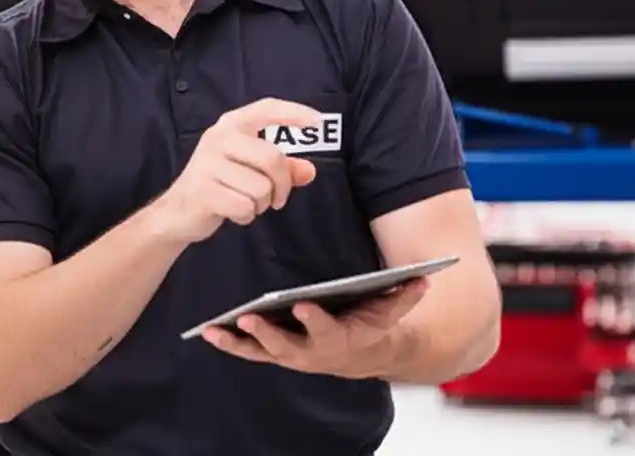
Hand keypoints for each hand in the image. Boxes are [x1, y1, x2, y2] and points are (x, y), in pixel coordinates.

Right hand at [157, 98, 322, 243]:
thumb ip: (283, 169)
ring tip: (245, 202)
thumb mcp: (251, 171)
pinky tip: (232, 212)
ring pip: (261, 187)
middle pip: (273, 158)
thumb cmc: (219, 185)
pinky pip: (245, 207)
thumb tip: (310, 171)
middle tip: (276, 199)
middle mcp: (218, 138)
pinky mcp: (202, 190)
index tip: (318, 122)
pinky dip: (245, 216)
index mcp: (230, 126)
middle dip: (282, 185)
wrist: (176, 211)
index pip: (266, 109)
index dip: (293, 113)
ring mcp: (207, 164)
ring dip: (261, 204)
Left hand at [202, 277, 428, 378]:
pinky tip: (210, 331)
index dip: (314, 320)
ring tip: (216, 329)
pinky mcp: (276, 354)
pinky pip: (251, 352)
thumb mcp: (391, 310)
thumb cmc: (372, 326)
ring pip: (263, 353)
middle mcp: (312, 353)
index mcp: (340, 339)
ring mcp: (292, 356)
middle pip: (287, 347)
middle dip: (268, 334)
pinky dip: (231, 344)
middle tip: (248, 317)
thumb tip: (424, 277)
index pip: (327, 331)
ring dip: (240, 343)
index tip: (302, 305)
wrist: (363, 355)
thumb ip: (405, 294)